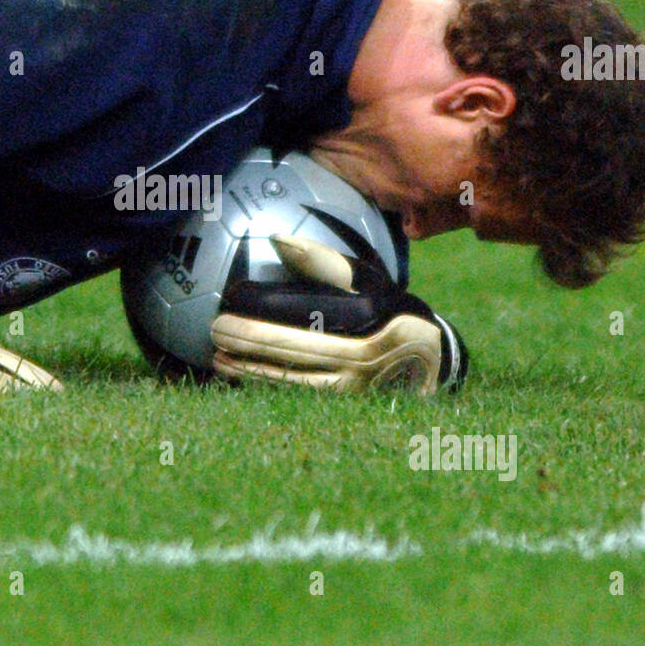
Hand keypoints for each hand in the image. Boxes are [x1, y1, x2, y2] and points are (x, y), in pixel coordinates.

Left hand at [210, 235, 466, 394]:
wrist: (430, 360)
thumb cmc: (388, 309)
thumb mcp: (367, 278)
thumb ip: (322, 260)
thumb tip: (275, 240)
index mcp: (367, 318)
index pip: (306, 311)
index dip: (265, 306)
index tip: (233, 296)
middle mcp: (363, 355)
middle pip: (296, 348)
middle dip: (251, 341)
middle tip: (215, 329)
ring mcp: (356, 386)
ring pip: (294, 379)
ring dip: (251, 370)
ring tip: (218, 359)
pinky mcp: (346, 405)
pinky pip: (299, 397)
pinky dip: (267, 388)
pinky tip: (239, 379)